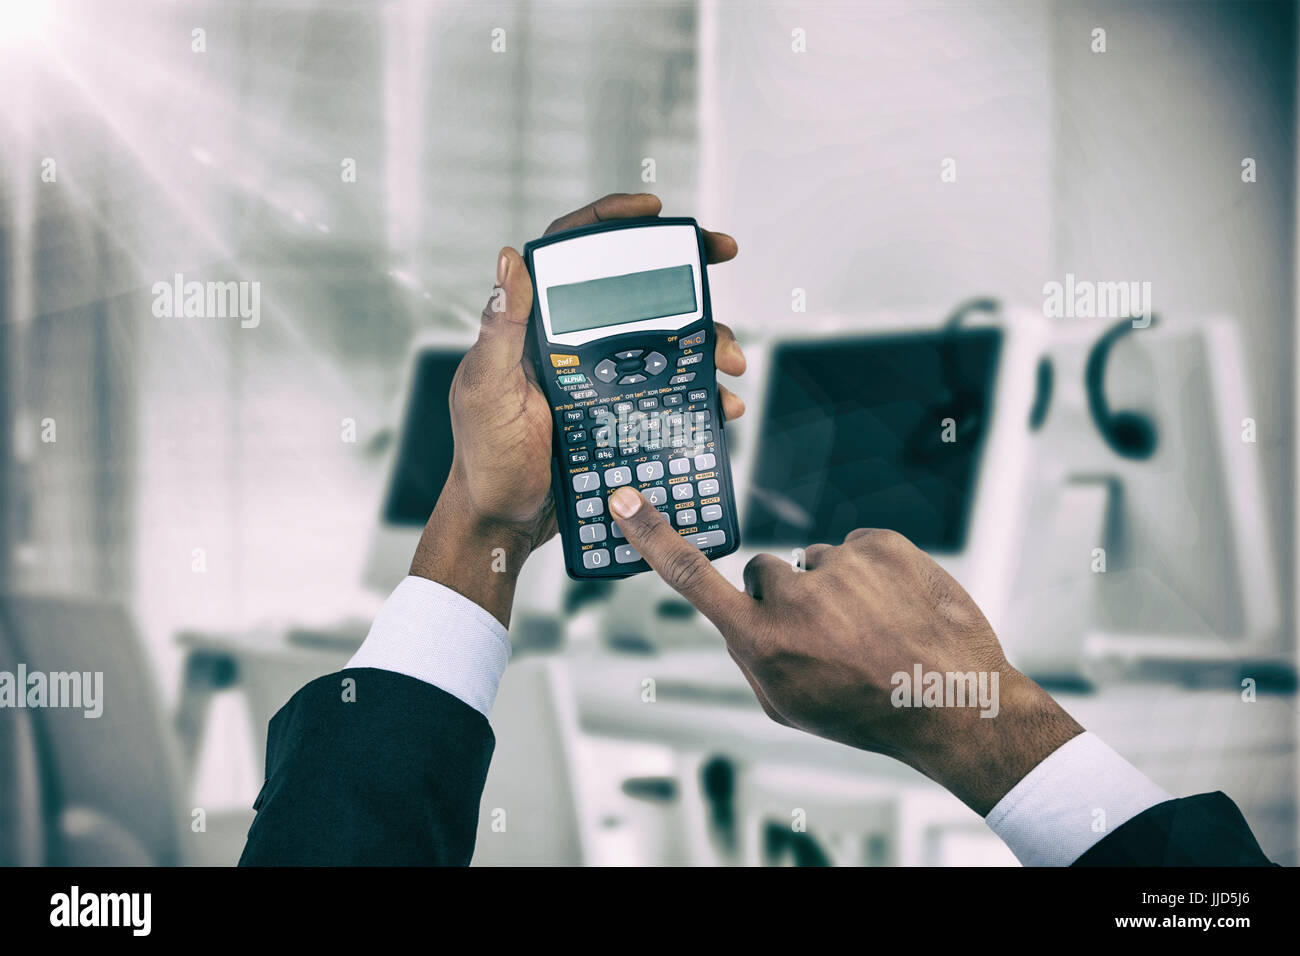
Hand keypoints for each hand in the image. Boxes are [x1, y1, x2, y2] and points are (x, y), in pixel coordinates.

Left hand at [410, 193, 746, 625]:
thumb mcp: (489, 390)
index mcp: (534, 326)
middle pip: (631, 289)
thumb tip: (509, 258)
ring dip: (704, 340)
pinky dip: (700, 392)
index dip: (610, 221)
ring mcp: (596, 377)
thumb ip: (500, 329)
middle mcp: (568, 342)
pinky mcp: (616, 413)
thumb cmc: (484, 458)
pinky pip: (667, 391)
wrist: (504, 522)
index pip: (571, 253)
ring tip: (731, 359)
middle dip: (682, 271)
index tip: (654, 210)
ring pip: (661, 341)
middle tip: (723, 256)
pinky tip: (721, 403)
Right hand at [605, 492, 1084, 814]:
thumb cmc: (871, 711)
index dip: (651, 536)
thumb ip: (752, 655)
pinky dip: (874, 573)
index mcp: (761, 641)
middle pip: (765, 573)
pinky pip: (859, 548)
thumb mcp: (787, 705)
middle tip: (830, 633)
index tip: (624, 499)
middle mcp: (793, 597)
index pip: (690, 576)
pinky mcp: (881, 543)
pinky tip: (895, 608)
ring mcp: (839, 564)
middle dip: (787, 595)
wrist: (955, 704)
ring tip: (875, 629)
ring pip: (817, 563)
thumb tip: (745, 616)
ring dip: (838, 588)